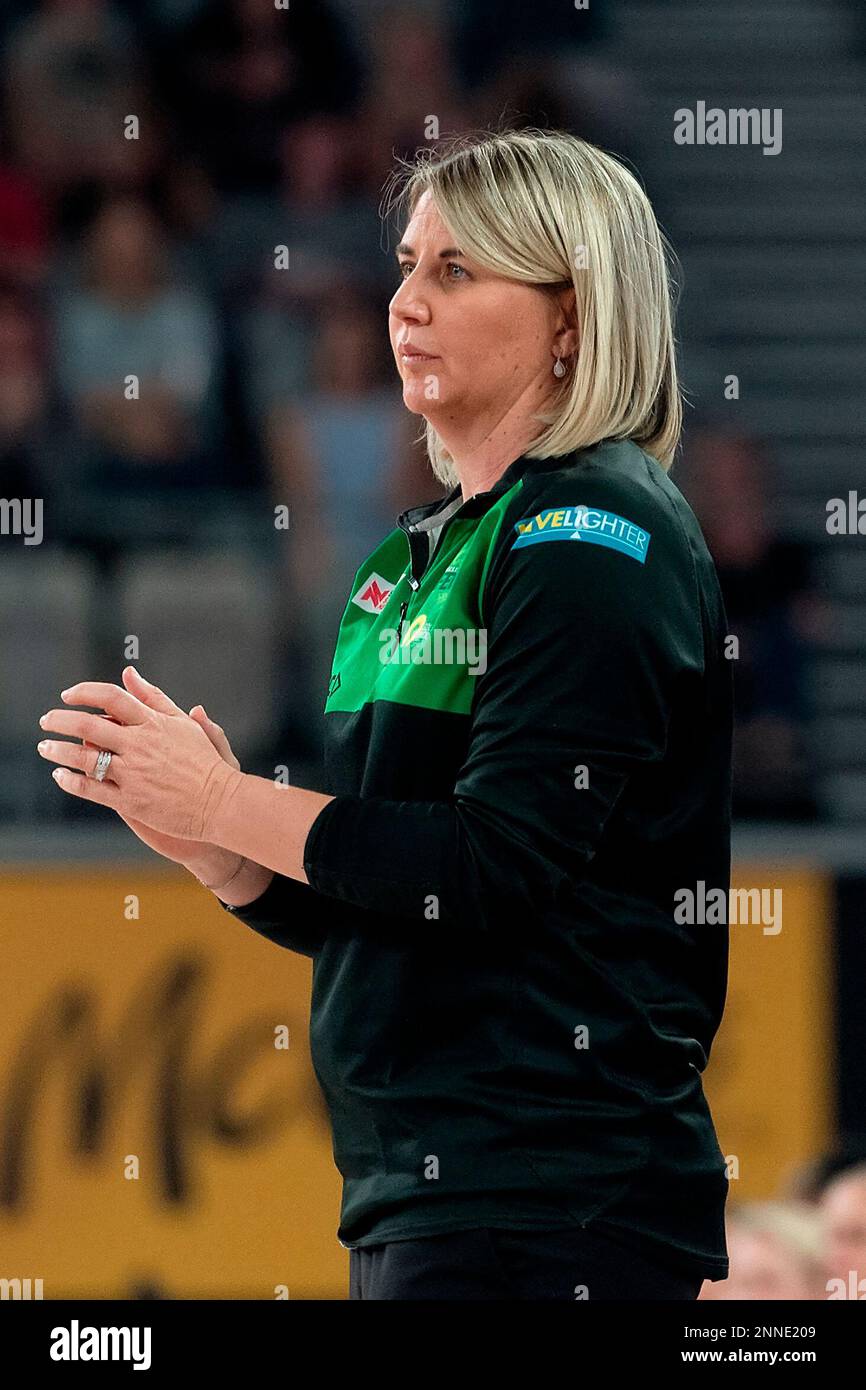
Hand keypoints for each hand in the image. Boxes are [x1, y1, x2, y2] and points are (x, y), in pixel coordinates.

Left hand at [37, 666, 242, 841]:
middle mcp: (140, 745)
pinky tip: (60, 776)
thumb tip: (129, 673)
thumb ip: (153, 697)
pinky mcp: (130, 800)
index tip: (68, 695)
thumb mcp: (183, 723)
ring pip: (84, 758)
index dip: (84, 692)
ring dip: (57, 750)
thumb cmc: (205, 762)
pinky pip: (91, 788)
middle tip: (46, 720)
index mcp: (153, 723)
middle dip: (60, 721)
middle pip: (88, 726)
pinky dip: (70, 780)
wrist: (220, 802)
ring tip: (44, 747)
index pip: (110, 697)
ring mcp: (134, 773)